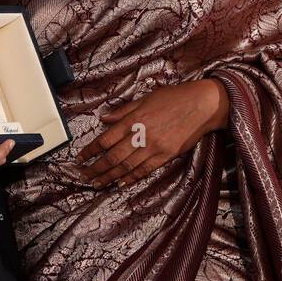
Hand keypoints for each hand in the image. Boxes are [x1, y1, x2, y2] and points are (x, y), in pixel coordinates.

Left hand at [79, 78, 229, 188]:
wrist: (201, 105)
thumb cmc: (173, 97)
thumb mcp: (145, 98)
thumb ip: (123, 111)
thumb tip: (103, 118)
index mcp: (134, 119)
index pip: (106, 139)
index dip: (91, 150)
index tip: (80, 158)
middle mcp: (141, 135)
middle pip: (113, 156)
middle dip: (96, 168)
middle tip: (84, 176)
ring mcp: (154, 147)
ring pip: (127, 166)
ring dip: (110, 176)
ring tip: (98, 183)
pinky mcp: (166, 155)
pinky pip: (145, 170)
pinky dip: (132, 178)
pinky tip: (121, 183)